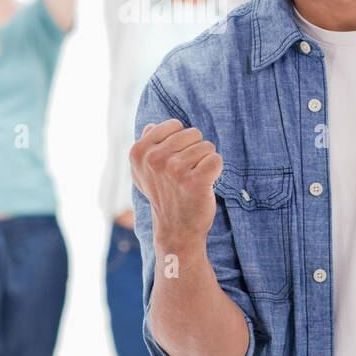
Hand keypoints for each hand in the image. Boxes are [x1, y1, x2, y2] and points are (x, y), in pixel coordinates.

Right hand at [129, 119, 222, 246]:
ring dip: (205, 162)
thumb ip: (147, 146)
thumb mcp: (144, 171)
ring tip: (193, 180)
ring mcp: (173, 170)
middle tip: (185, 174)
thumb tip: (151, 126)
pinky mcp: (194, 181)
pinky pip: (216, 159)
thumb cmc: (164, 194)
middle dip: (195, 151)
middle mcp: (153, 159)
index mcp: (139, 151)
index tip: (172, 162)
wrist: (176, 229)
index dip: (180, 142)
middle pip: (193, 133)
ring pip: (207, 146)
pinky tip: (205, 183)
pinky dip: (215, 170)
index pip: (175, 125)